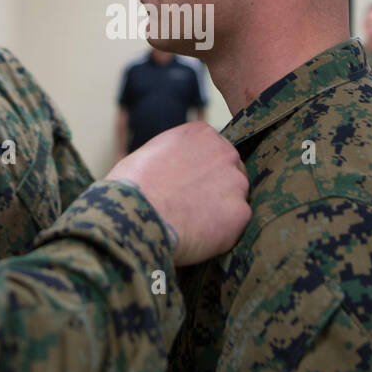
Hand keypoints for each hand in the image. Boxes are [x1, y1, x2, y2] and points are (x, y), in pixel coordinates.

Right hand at [107, 122, 249, 265]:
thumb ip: (175, 156)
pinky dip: (220, 235)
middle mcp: (225, 152)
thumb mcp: (151, 153)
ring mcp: (236, 182)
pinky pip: (235, 227)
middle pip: (230, 174)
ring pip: (235, 201)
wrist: (135, 213)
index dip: (202, 173)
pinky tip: (196, 237)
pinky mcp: (240, 212)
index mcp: (202, 134)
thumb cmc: (131, 186)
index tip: (188, 188)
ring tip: (189, 226)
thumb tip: (175, 172)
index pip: (214, 152)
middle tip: (191, 210)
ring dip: (218, 213)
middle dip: (216, 191)